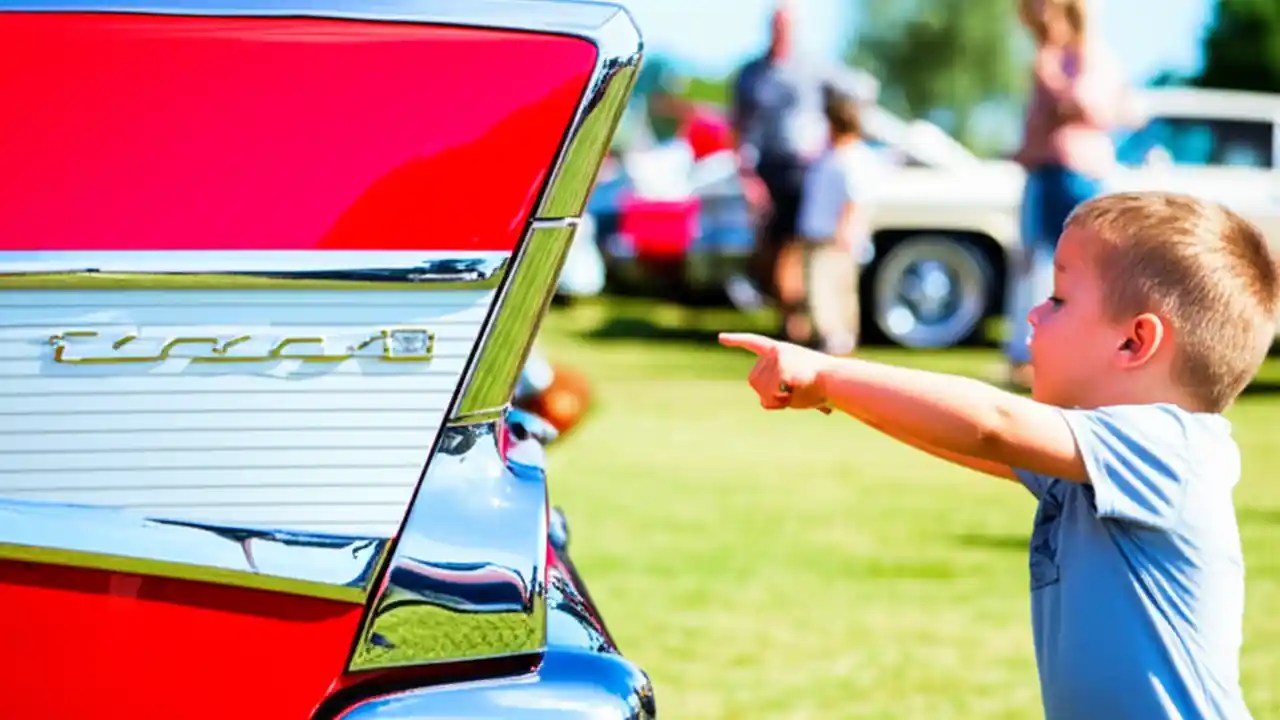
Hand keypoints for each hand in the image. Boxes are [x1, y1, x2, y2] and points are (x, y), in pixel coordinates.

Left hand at [718, 333, 834, 410]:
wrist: (837, 381)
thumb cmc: (825, 387)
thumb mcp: (800, 390)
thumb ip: (784, 394)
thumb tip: (774, 405)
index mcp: (781, 351)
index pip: (754, 343)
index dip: (736, 340)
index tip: (720, 338)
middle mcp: (775, 351)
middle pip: (753, 380)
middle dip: (768, 394)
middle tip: (790, 394)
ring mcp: (776, 358)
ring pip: (759, 390)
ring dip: (776, 399)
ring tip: (796, 392)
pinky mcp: (779, 366)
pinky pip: (768, 395)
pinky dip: (780, 402)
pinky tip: (794, 394)